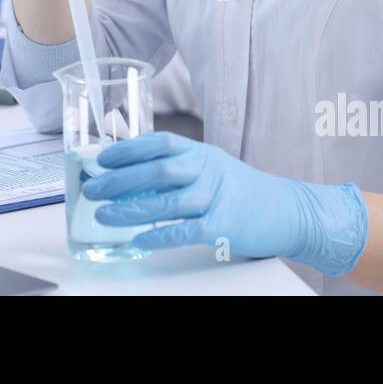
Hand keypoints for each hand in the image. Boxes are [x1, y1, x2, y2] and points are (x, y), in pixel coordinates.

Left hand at [82, 131, 368, 272]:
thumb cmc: (242, 191)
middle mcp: (208, 169)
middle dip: (120, 180)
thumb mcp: (211, 168)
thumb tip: (128, 178)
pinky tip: (137, 241)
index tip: (101, 159)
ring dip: (130, 209)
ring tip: (104, 216)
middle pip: (158, 169)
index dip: (128, 149)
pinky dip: (157, 236)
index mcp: (201, 152)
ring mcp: (217, 196)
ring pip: (167, 201)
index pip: (159, 142)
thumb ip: (177, 170)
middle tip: (93, 189)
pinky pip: (184, 230)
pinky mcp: (224, 225)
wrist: (288, 211)